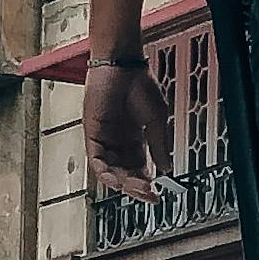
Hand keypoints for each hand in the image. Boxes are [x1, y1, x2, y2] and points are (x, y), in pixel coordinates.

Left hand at [84, 60, 172, 199]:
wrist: (122, 64)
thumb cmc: (139, 84)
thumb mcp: (157, 119)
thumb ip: (159, 145)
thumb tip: (166, 168)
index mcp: (135, 140)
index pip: (139, 170)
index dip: (148, 183)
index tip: (158, 193)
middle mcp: (118, 142)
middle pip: (126, 174)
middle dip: (137, 188)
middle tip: (150, 195)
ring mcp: (105, 139)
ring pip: (111, 171)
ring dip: (124, 184)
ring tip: (138, 189)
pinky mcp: (92, 134)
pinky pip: (96, 160)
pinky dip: (105, 172)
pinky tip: (116, 181)